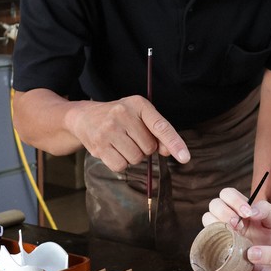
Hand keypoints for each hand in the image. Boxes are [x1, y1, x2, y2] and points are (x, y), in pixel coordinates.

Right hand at [66, 95, 189, 171]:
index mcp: (139, 104)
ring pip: (136, 158)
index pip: (161, 126)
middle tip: (132, 138)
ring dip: (133, 156)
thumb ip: (157, 133)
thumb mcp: (140, 117)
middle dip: (145, 148)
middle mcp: (123, 114)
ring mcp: (109, 130)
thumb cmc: (120, 118)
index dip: (175, 143)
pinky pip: (121, 166)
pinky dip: (121, 163)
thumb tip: (168, 152)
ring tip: (122, 143)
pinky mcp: (98, 145)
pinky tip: (113, 150)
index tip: (185, 158)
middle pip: (149, 148)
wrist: (85, 117)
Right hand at [203, 187, 270, 246]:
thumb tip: (252, 211)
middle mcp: (227, 216)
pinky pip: (206, 238)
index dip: (234, 200)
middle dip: (224, 212)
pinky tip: (227, 245)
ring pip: (207, 218)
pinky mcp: (217, 246)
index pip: (228, 194)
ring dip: (217, 223)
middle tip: (238, 224)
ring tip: (234, 234)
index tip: (247, 213)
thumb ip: (266, 209)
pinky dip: (212, 238)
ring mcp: (220, 231)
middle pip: (214, 204)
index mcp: (240, 207)